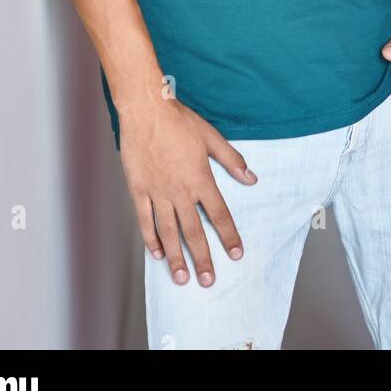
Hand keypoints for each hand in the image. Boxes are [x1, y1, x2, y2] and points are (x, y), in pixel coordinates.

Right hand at [119, 90, 257, 288]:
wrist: (146, 109)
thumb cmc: (179, 120)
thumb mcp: (211, 137)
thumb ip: (232, 160)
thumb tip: (251, 178)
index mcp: (200, 179)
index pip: (219, 214)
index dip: (229, 236)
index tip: (236, 254)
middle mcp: (180, 191)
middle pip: (193, 232)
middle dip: (203, 258)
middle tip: (208, 281)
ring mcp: (157, 192)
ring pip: (168, 232)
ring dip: (176, 257)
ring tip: (182, 278)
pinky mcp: (138, 190)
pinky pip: (145, 220)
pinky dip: (150, 239)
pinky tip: (156, 253)